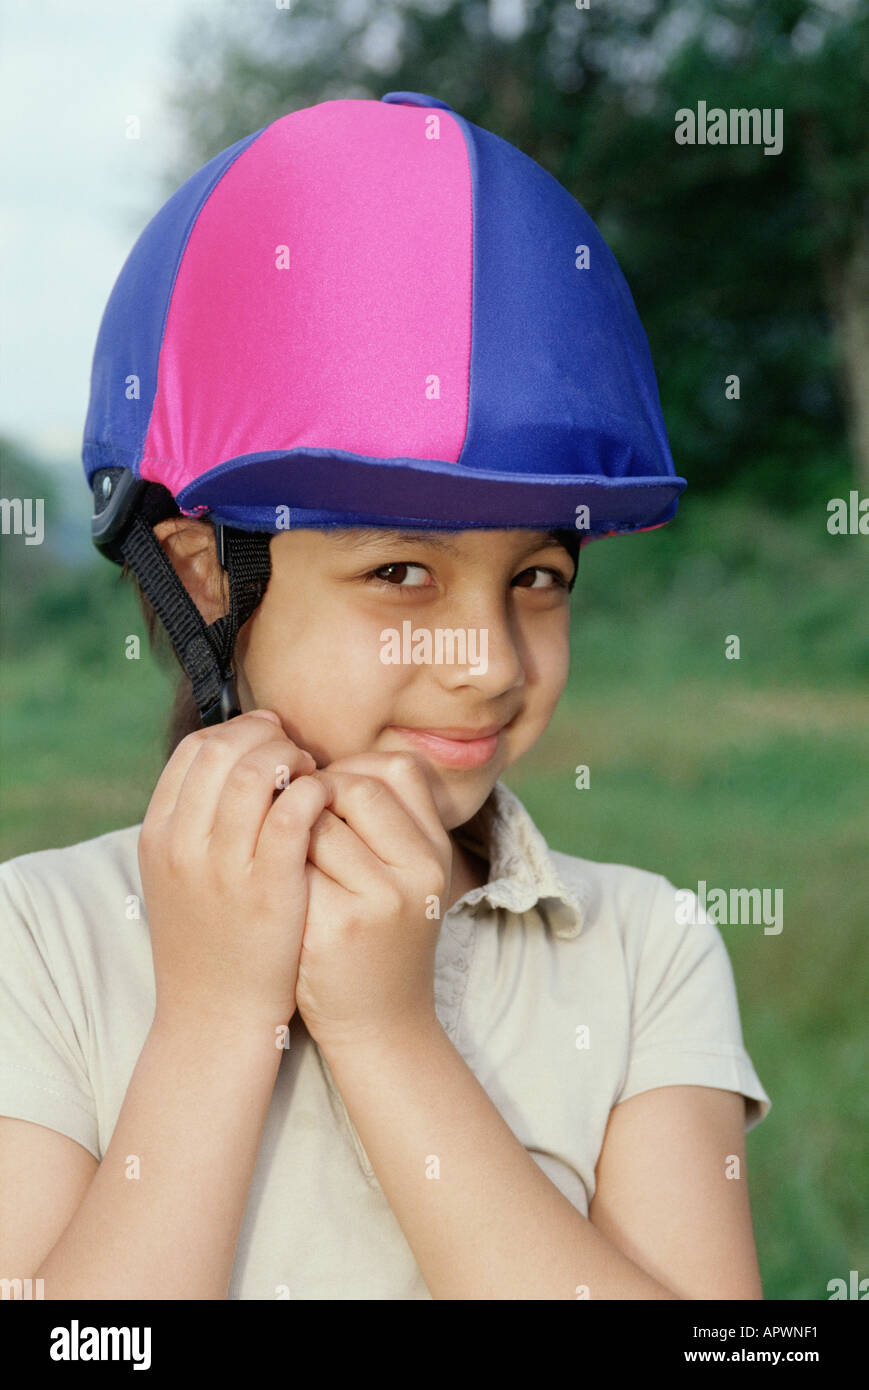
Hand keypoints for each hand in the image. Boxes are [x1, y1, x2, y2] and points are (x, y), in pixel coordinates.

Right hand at [138, 709, 329, 1031]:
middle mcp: (183, 845)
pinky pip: (293, 813)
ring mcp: (224, 867)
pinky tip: (326, 800)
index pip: (195, 750)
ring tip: (313, 775)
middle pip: (223, 750)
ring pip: (257, 773)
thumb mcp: (180, 876)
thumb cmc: (209, 940)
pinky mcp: (269, 888)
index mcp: (158, 835)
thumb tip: (233, 762)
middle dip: (267, 737)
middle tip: (295, 752)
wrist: (214, 1017)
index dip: (237, 732)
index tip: (267, 739)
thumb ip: (196, 822)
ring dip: (292, 760)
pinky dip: (313, 792)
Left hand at [293, 751, 452, 1050]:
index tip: (325, 795)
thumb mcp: (406, 876)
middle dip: (315, 794)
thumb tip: (322, 759)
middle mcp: (418, 870)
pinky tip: (273, 885)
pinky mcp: (336, 925)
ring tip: (284, 853)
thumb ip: (383, 821)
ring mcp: (379, 899)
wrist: (380, 1025)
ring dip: (288, 829)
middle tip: (295, 821)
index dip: (351, 771)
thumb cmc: (378, 937)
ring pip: (317, 822)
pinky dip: (275, 865)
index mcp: (436, 850)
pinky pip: (292, 864)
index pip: (396, 769)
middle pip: (356, 787)